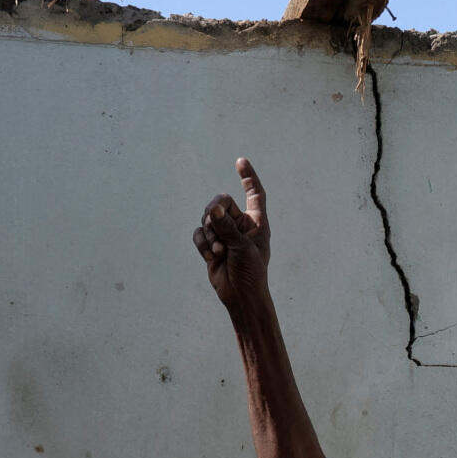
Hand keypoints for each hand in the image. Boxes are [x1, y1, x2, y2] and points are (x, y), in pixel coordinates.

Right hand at [193, 157, 269, 304]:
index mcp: (256, 222)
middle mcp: (240, 224)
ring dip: (209, 234)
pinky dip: (203, 244)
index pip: (254, 194)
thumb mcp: (242, 247)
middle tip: (217, 230)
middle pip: (221, 203)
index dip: (248, 177)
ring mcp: (224, 233)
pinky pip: (199, 233)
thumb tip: (213, 208)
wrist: (240, 295)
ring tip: (219, 251)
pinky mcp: (210, 244)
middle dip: (215, 215)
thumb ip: (227, 226)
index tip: (240, 162)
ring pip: (207, 218)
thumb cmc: (250, 272)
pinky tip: (212, 257)